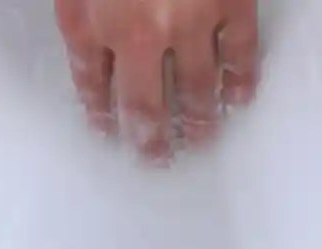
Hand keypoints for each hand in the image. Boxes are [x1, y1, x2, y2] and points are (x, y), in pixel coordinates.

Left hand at [55, 0, 259, 160]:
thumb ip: (81, 11)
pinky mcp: (231, 2)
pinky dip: (240, 80)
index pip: (91, 81)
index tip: (107, 133)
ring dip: (197, 121)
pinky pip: (238, 51)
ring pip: (194, 87)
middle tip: (156, 159)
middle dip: (149, 139)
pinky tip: (239, 99)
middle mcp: (137, 31)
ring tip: (200, 142)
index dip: (99, 111)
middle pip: (142, 103)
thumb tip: (93, 46)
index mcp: (89, 17)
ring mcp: (188, 20)